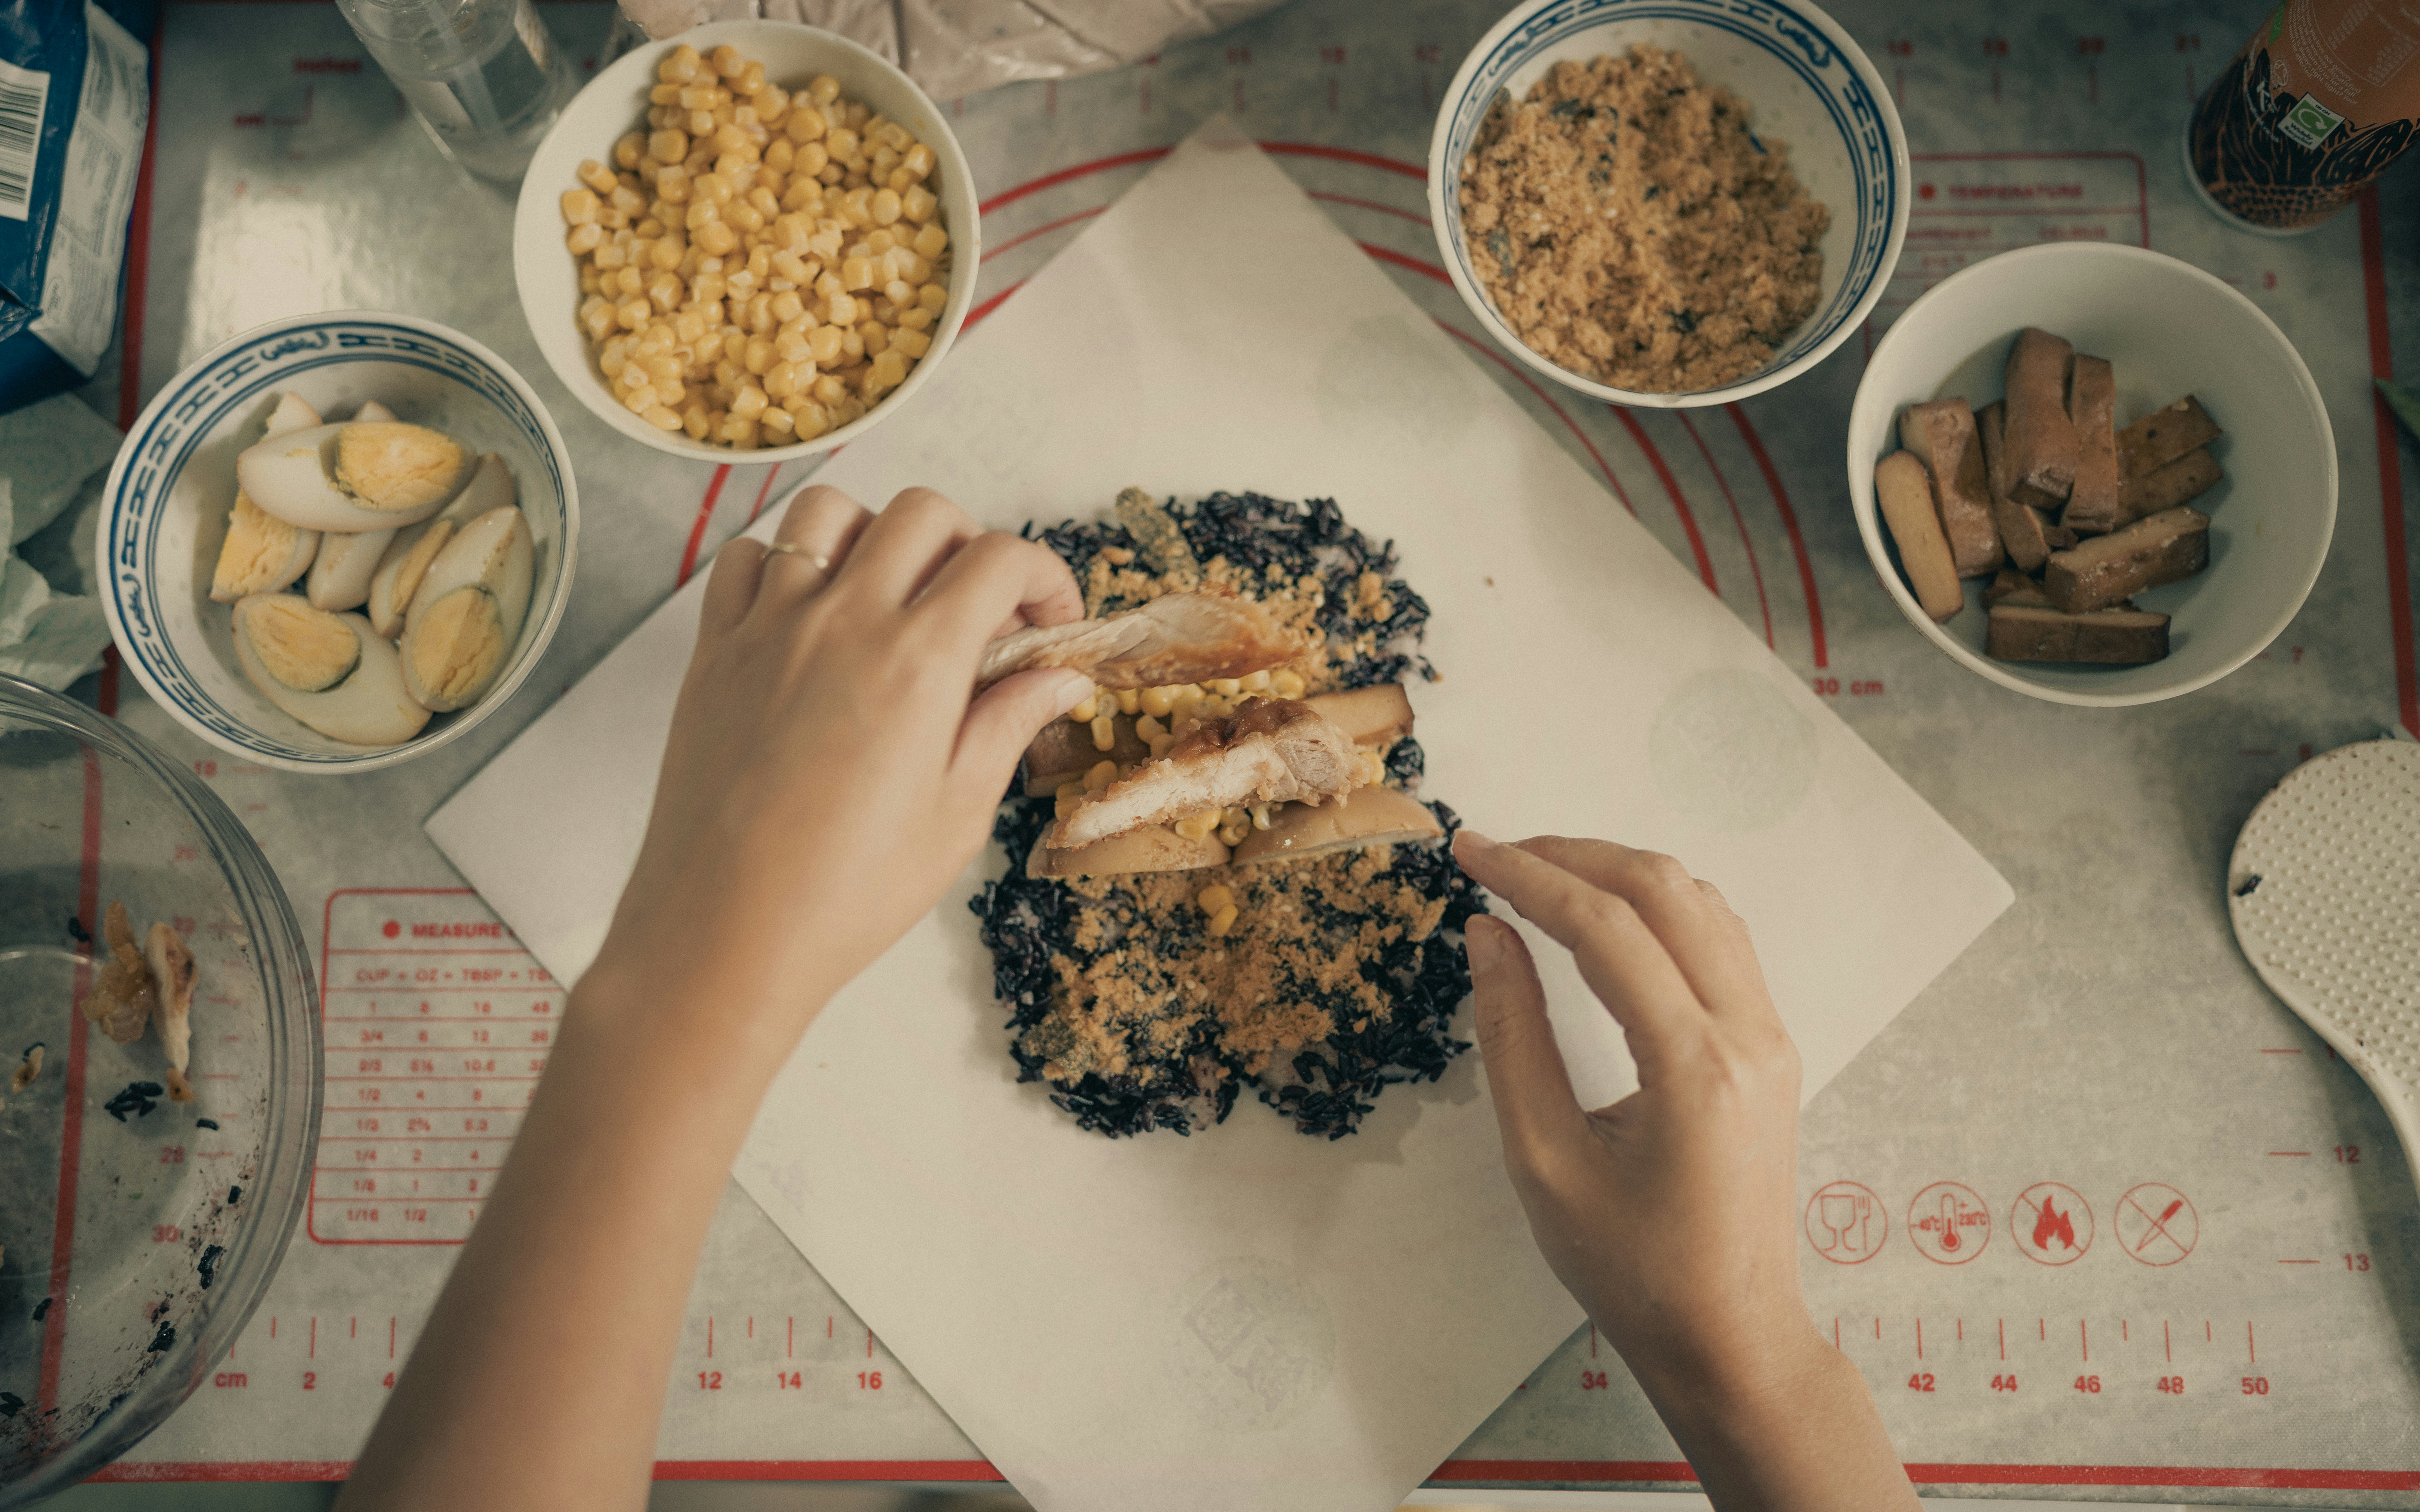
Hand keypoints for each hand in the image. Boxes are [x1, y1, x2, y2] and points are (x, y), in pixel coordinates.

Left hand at [585, 485, 1090, 1054]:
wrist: (724, 937)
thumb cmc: (846, 893)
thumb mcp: (956, 815)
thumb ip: (1008, 725)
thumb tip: (1060, 677)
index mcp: (918, 662)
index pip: (999, 559)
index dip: (1043, 577)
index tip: (1050, 622)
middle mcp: (843, 621)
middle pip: (922, 513)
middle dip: (969, 543)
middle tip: (980, 610)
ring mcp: (770, 627)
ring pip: (830, 512)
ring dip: (878, 535)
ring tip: (894, 595)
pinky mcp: (715, 651)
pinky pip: (747, 558)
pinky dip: (786, 561)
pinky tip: (811, 613)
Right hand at [1450, 832, 1819, 1408]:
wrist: (1729, 1334)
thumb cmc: (1632, 1270)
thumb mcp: (1544, 1162)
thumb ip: (1513, 1038)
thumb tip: (1489, 935)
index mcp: (1695, 1068)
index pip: (1606, 929)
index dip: (1529, 876)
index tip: (1467, 852)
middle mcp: (1748, 1036)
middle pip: (1664, 891)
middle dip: (1573, 855)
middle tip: (1496, 854)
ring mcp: (1770, 1037)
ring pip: (1699, 904)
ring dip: (1618, 872)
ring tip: (1540, 873)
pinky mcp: (1770, 1047)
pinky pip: (1719, 940)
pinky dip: (1658, 906)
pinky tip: (1605, 914)